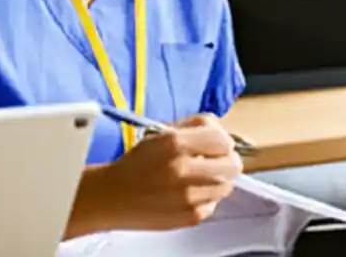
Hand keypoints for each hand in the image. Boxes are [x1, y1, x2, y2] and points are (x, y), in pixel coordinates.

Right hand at [89, 114, 243, 230]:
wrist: (112, 197)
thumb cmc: (136, 164)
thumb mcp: (160, 134)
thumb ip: (192, 127)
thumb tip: (218, 128)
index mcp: (175, 144)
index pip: (223, 139)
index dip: (222, 140)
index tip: (216, 143)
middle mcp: (183, 170)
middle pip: (233, 164)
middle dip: (226, 159)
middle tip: (215, 160)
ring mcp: (188, 197)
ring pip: (227, 186)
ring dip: (217, 180)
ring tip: (200, 178)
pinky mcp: (190, 217)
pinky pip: (213, 204)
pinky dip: (206, 198)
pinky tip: (190, 193)